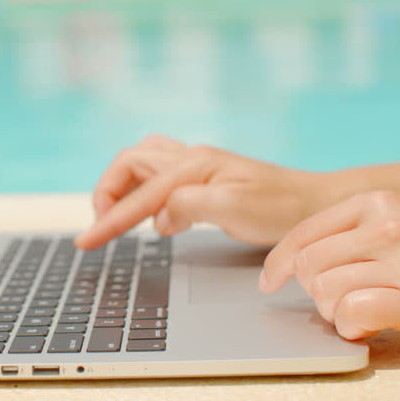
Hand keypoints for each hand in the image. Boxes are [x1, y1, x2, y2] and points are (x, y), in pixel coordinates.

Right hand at [75, 135, 322, 248]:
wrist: (314, 204)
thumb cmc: (280, 208)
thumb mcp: (236, 208)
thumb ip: (190, 205)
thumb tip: (159, 215)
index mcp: (193, 165)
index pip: (138, 194)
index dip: (108, 220)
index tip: (85, 242)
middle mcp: (190, 158)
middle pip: (128, 162)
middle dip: (107, 191)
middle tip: (103, 225)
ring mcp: (196, 165)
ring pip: (140, 164)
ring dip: (122, 187)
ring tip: (119, 218)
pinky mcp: (202, 178)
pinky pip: (157, 176)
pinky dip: (142, 192)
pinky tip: (155, 218)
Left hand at [261, 190, 399, 340]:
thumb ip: (353, 232)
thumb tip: (298, 259)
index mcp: (376, 204)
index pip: (304, 232)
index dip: (279, 261)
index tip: (270, 280)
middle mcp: (388, 226)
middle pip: (309, 264)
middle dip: (311, 290)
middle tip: (332, 301)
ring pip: (326, 290)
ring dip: (332, 311)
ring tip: (356, 313)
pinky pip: (352, 313)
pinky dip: (350, 325)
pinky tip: (365, 326)